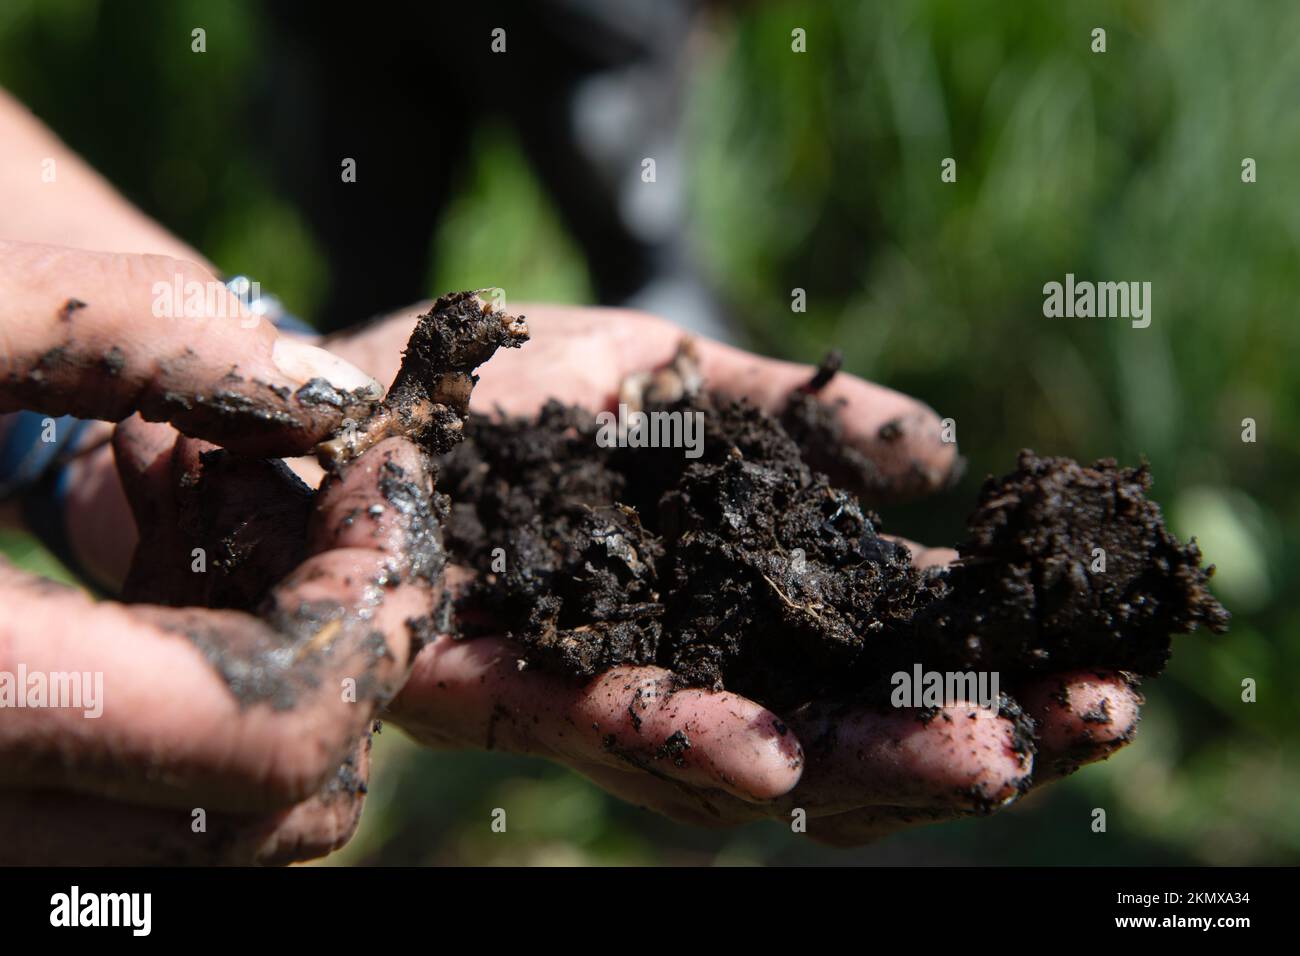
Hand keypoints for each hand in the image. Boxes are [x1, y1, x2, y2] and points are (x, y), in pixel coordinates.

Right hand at [0, 244, 433, 862]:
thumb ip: (119, 329)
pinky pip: (142, 813)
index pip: (273, 734)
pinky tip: (156, 585)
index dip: (375, 606)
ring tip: (224, 525)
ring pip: (219, 829)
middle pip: (272, 803)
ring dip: (283, 676)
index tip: (381, 479)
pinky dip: (202, 709)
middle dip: (347, 641)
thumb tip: (322, 389)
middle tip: (325, 495)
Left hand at [328, 304, 1143, 843]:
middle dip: (960, 736)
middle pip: (839, 732)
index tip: (1106, 670)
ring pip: (744, 760)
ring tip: (972, 756)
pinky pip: (600, 729)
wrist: (334, 400)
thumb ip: (795, 414)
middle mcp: (687, 659)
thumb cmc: (500, 389)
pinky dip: (681, 742)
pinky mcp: (498, 691)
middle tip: (1080, 728)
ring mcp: (600, 688)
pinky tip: (768, 757)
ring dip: (859, 765)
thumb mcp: (672, 375)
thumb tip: (944, 453)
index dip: (994, 668)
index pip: (888, 654)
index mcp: (736, 592)